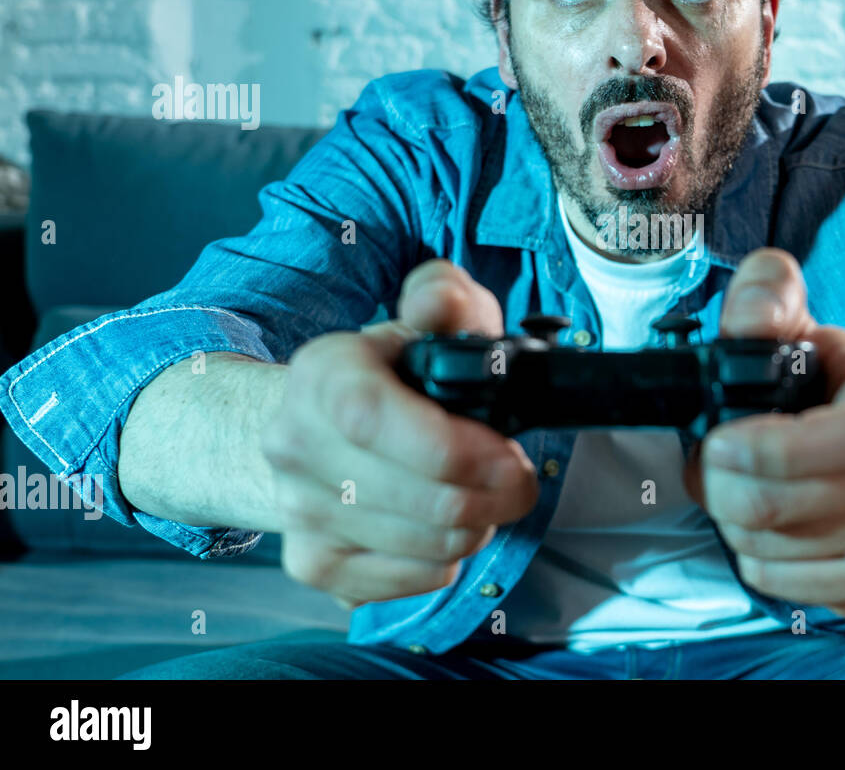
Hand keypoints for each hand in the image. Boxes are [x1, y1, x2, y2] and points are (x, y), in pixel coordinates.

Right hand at [264, 260, 538, 609]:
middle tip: (517, 477)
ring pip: (429, 545)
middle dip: (498, 493)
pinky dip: (448, 559)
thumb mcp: (424, 318)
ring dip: (480, 525)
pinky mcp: (313, 563)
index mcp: (323, 373)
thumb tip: (439, 303)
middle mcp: (295, 444)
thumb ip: (444, 297)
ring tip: (482, 495)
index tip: (509, 454)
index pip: (376, 419)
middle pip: (426, 499)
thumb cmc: (390, 372)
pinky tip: (445, 525)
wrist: (312, 428)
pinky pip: (412, 579)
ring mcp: (298, 509)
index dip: (459, 449)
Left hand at [683, 248, 844, 615]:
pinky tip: (762, 524)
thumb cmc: (841, 388)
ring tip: (736, 485)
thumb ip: (769, 303)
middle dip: (721, 486)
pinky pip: (787, 585)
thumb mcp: (809, 332)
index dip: (777, 449)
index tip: (720, 441)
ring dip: (731, 520)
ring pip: (775, 550)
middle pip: (790, 508)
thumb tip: (754, 305)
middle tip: (707, 460)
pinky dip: (754, 559)